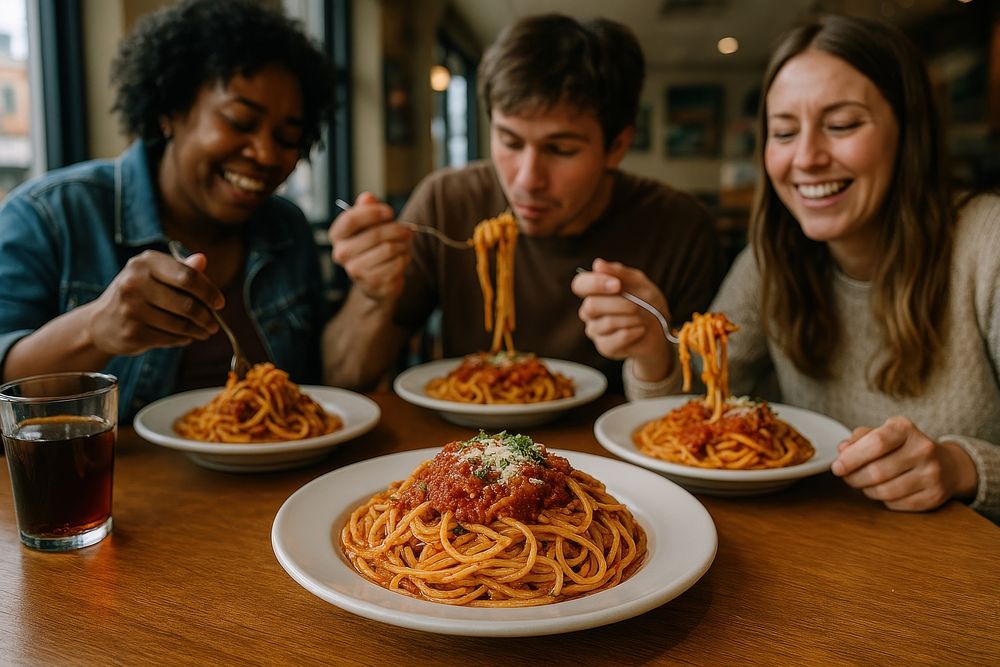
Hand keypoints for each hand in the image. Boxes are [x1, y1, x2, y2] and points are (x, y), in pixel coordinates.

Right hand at [84, 250, 222, 355]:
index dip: (209, 292)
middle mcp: (135, 282)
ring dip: (198, 330)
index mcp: (145, 262)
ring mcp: (131, 308)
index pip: (188, 277)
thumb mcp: (154, 275)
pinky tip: (186, 337)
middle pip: (187, 303)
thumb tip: (202, 259)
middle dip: (207, 316)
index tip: (220, 303)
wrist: (100, 323)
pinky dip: (183, 339)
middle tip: (214, 324)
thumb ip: (180, 269)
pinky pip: (170, 338)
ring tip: (205, 331)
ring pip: (180, 324)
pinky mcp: (132, 331)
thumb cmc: (136, 294)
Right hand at [328, 192, 411, 301]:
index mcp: (337, 236)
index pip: (351, 220)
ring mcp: (355, 271)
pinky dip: (404, 258)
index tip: (389, 212)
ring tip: (404, 244)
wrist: (375, 280)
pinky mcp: (372, 283)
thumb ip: (367, 209)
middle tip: (406, 230)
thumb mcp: (368, 225)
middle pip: (375, 234)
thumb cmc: (371, 247)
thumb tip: (367, 197)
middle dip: (396, 229)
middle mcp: (342, 254)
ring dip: (402, 245)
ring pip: (388, 249)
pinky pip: (396, 264)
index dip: (373, 213)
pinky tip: (401, 257)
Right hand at [571, 258, 672, 381]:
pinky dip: (632, 333)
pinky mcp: (605, 347)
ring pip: (605, 323)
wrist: (662, 331)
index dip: (595, 283)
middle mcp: (590, 311)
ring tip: (642, 318)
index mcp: (595, 292)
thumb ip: (619, 273)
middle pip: (591, 306)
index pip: (580, 284)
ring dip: (630, 319)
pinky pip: (614, 340)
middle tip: (637, 306)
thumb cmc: (648, 303)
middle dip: (619, 304)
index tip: (617, 285)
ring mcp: (596, 331)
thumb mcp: (639, 282)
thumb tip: (597, 264)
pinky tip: (640, 330)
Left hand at [831, 416, 978, 511]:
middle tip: (846, 477)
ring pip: (885, 491)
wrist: (947, 465)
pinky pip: (896, 504)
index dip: (852, 457)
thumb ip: (860, 438)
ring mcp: (932, 474)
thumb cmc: (904, 447)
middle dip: (854, 478)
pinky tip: (885, 490)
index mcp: (905, 428)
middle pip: (877, 471)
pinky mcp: (934, 496)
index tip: (837, 467)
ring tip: (865, 483)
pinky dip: (884, 500)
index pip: (876, 443)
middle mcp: (923, 449)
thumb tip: (842, 450)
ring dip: (867, 490)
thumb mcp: (883, 433)